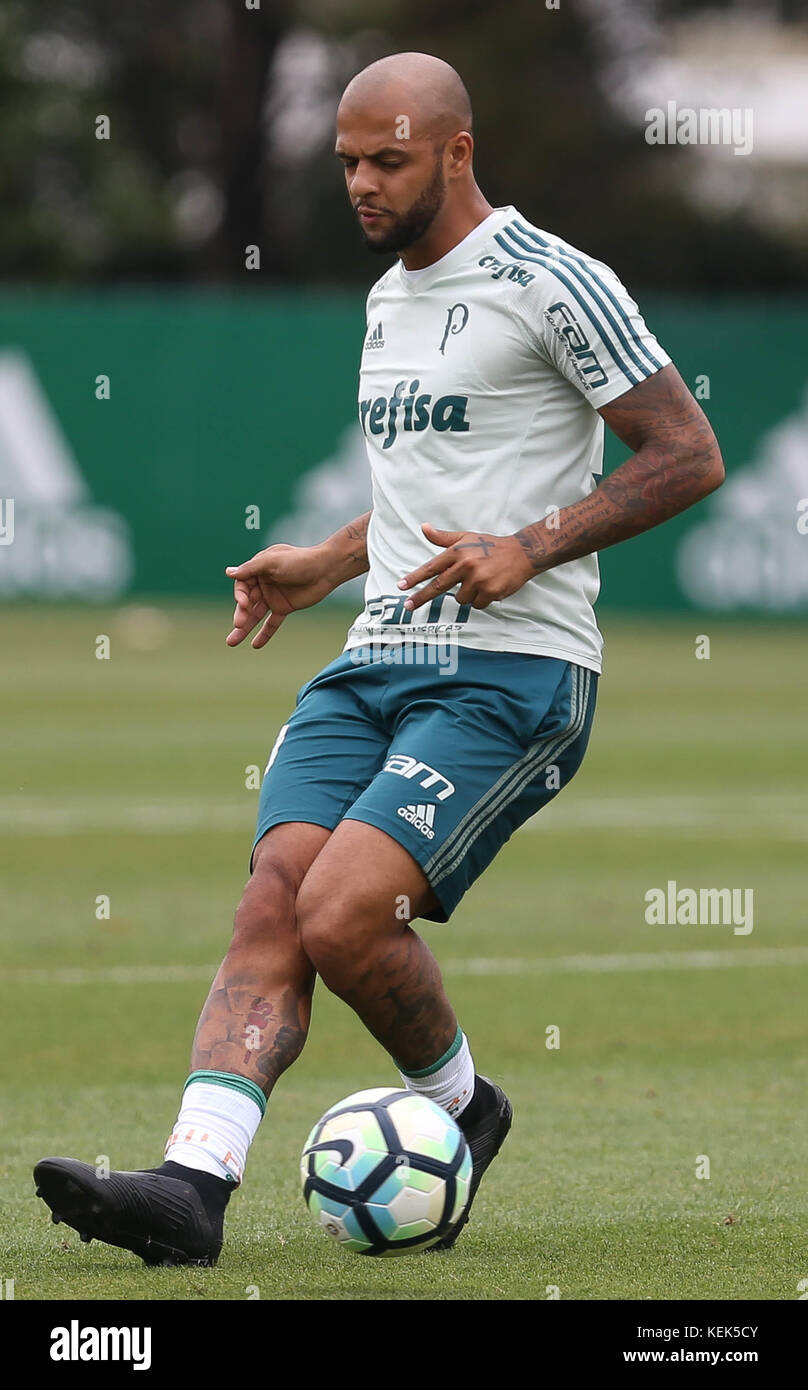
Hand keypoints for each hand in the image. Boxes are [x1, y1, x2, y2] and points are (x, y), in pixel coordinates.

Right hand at [225, 544, 333, 648]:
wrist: (325, 569)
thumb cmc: (299, 560)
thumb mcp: (272, 561)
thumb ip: (251, 568)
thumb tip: (228, 572)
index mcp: (258, 569)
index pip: (242, 585)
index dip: (240, 595)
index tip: (244, 603)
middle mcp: (263, 584)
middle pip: (247, 602)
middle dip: (241, 614)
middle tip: (238, 624)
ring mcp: (273, 597)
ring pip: (255, 615)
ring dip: (244, 628)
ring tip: (231, 642)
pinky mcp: (284, 608)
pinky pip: (271, 623)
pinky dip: (264, 634)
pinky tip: (255, 645)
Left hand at [397, 523, 534, 612]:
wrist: (522, 553)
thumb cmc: (491, 546)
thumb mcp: (466, 537)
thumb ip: (443, 538)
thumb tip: (424, 527)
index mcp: (458, 552)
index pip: (432, 567)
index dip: (415, 577)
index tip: (401, 586)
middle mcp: (466, 566)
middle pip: (438, 587)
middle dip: (421, 597)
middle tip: (408, 606)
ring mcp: (478, 580)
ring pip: (460, 599)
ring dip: (467, 594)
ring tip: (480, 581)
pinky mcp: (490, 592)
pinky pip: (476, 605)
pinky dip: (481, 599)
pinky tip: (489, 587)